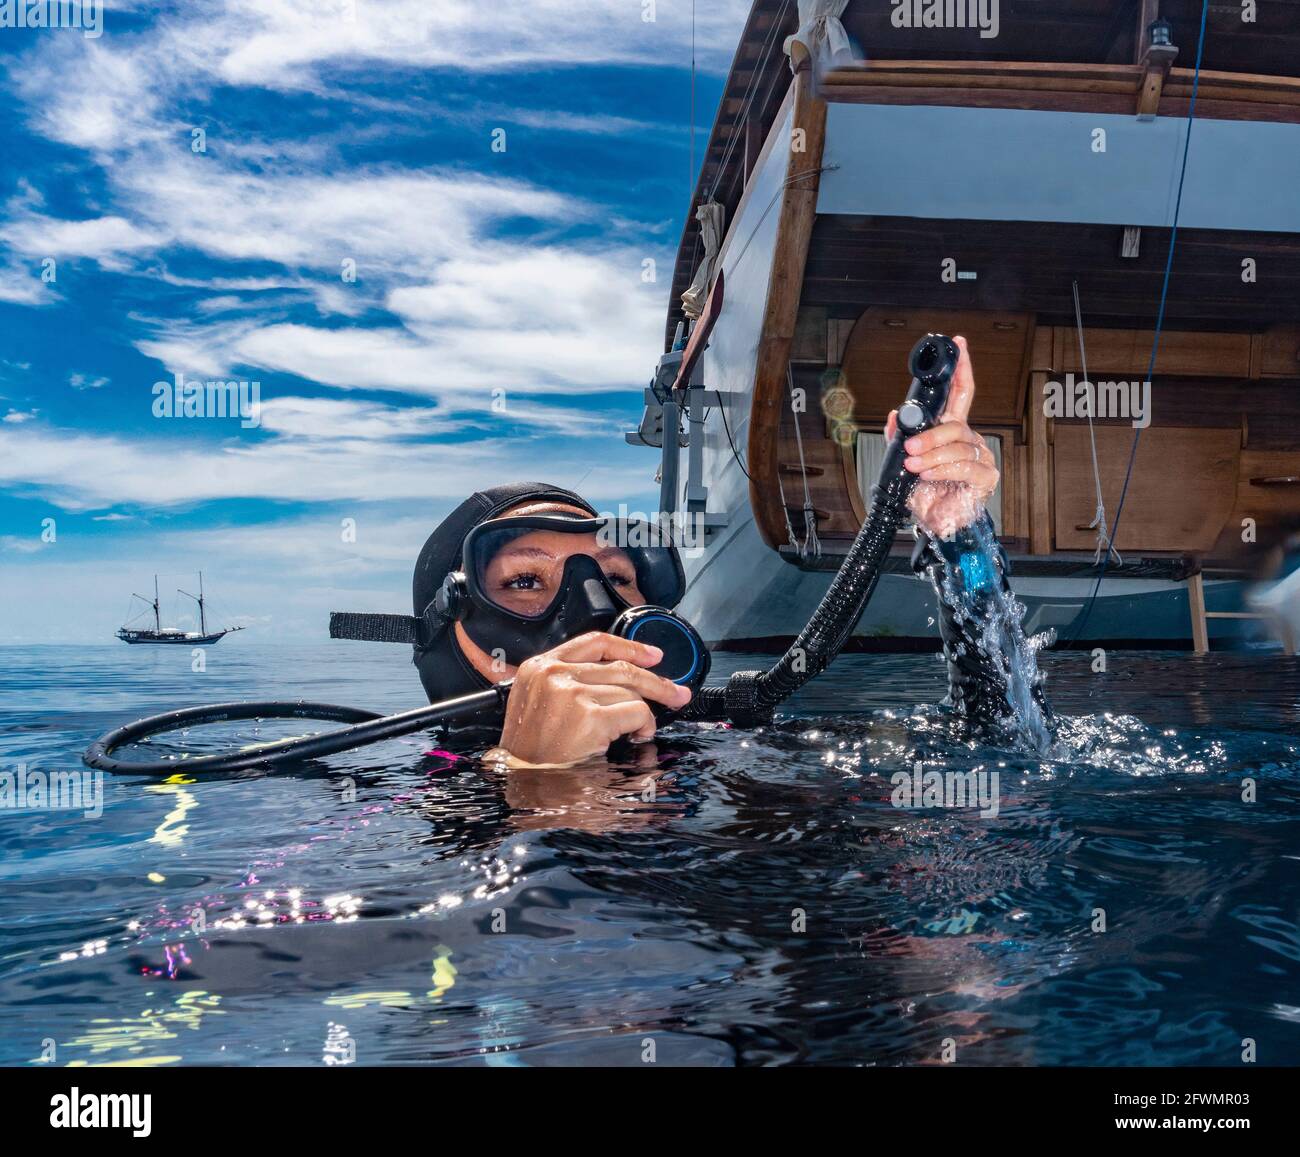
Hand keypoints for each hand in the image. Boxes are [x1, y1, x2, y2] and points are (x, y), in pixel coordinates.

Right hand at [492, 631, 691, 766]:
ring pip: (631, 691)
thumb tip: (620, 676)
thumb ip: (569, 681)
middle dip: (656, 681)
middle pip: (620, 668)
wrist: (522, 778)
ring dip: (645, 713)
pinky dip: (645, 725)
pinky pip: (636, 711)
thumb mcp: (539, 701)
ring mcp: (572, 694)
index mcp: (539, 667)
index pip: (593, 642)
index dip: (629, 647)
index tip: (652, 655)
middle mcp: (554, 674)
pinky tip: (638, 736)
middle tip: (677, 693)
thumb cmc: (532, 749)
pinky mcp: (590, 717)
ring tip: (640, 730)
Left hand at [884, 335, 997, 538]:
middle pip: (956, 423)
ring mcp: (980, 457)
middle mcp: (968, 439)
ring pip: (958, 445)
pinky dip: (943, 470)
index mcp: (952, 429)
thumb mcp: (904, 461)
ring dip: (932, 455)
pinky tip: (929, 475)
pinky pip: (965, 467)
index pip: (961, 393)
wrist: (933, 522)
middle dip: (931, 434)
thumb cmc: (923, 491)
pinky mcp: (985, 478)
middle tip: (911, 447)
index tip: (960, 345)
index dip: (962, 369)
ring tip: (916, 466)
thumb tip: (894, 416)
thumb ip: (899, 437)